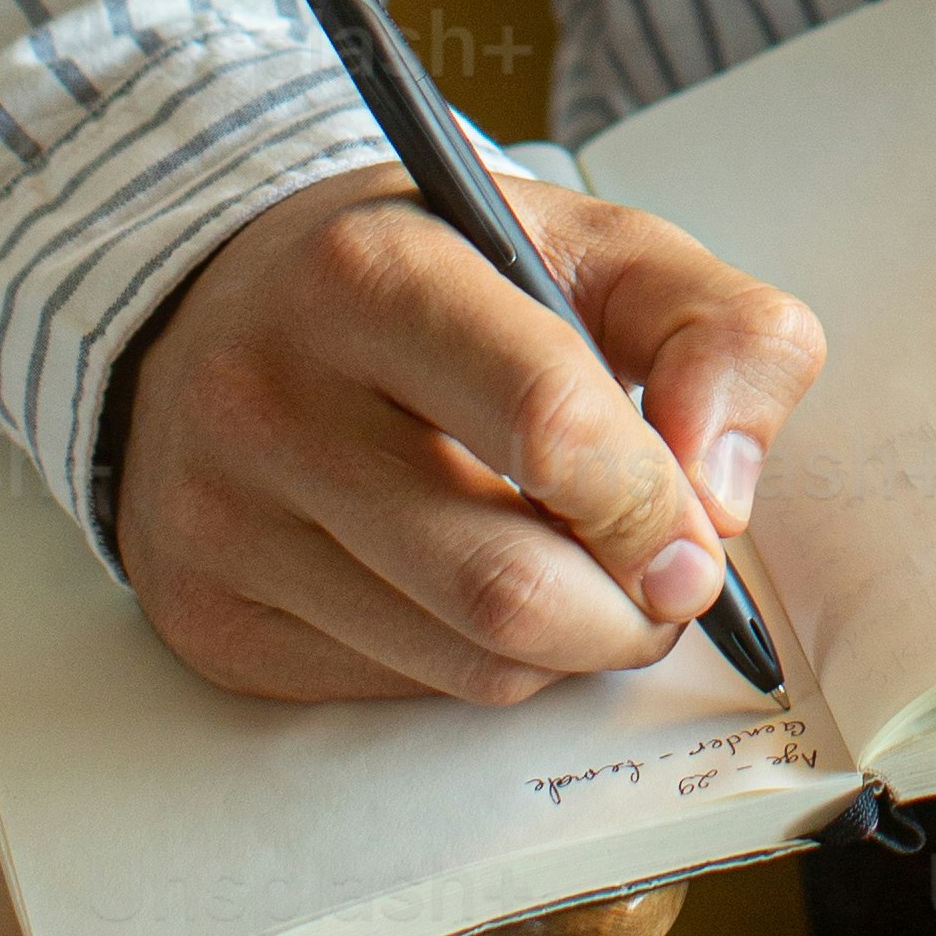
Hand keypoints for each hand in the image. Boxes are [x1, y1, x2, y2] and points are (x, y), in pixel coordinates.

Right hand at [118, 164, 825, 705]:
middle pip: (507, 587)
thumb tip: (722, 498)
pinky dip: (481, 659)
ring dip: (570, 644)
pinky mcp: (213, 620)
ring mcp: (224, 523)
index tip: (701, 529)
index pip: (546, 424)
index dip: (652, 503)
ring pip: (469, 662)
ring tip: (579, 565)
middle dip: (629, 609)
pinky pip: (405, 692)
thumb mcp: (594, 243)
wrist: (232, 306)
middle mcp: (269, 399)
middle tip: (664, 577)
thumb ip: (716, 332)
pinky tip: (471, 573)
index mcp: (370, 272)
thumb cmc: (439, 275)